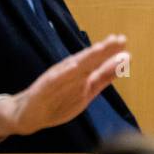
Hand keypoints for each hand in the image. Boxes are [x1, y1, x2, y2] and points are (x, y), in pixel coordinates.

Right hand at [0, 34, 128, 139]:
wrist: (27, 114)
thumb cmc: (58, 97)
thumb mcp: (87, 88)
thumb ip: (105, 75)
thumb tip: (126, 59)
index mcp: (80, 73)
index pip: (96, 61)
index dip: (109, 51)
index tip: (122, 40)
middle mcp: (69, 73)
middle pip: (88, 60)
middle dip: (102, 50)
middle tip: (118, 39)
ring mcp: (56, 80)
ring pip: (74, 68)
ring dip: (86, 58)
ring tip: (100, 49)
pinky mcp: (43, 88)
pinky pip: (55, 81)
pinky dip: (64, 73)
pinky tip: (73, 67)